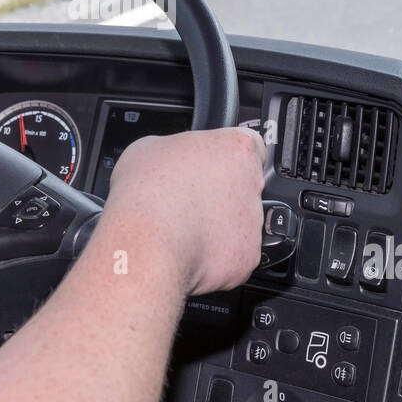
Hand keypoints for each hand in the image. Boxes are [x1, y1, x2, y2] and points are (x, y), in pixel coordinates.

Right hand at [102, 126, 267, 295]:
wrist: (148, 242)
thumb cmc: (147, 192)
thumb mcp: (149, 147)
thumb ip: (176, 149)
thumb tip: (173, 160)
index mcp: (236, 148)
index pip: (247, 144)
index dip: (226, 156)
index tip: (208, 165)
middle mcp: (253, 183)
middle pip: (244, 184)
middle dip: (220, 192)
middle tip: (187, 198)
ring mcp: (254, 223)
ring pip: (240, 222)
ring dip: (217, 224)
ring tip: (182, 226)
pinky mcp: (248, 257)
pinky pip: (234, 254)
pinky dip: (215, 254)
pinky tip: (189, 249)